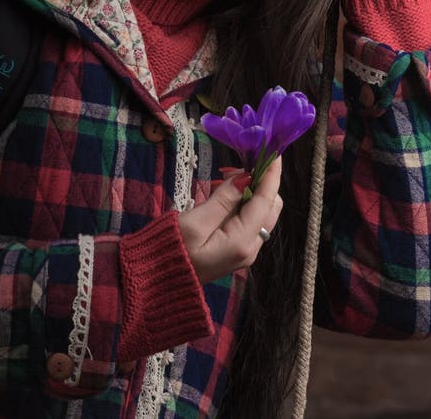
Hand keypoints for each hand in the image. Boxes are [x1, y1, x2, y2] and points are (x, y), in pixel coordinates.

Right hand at [177, 159, 282, 284]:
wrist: (158, 281)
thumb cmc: (172, 248)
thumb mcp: (195, 221)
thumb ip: (223, 199)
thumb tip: (246, 177)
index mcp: (242, 241)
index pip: (265, 200)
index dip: (271, 173)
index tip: (273, 149)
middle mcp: (250, 248)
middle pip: (270, 206)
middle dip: (260, 181)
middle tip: (236, 166)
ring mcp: (245, 250)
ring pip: (261, 213)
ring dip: (250, 191)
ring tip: (224, 179)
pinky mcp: (236, 249)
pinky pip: (249, 220)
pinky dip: (242, 203)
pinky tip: (222, 195)